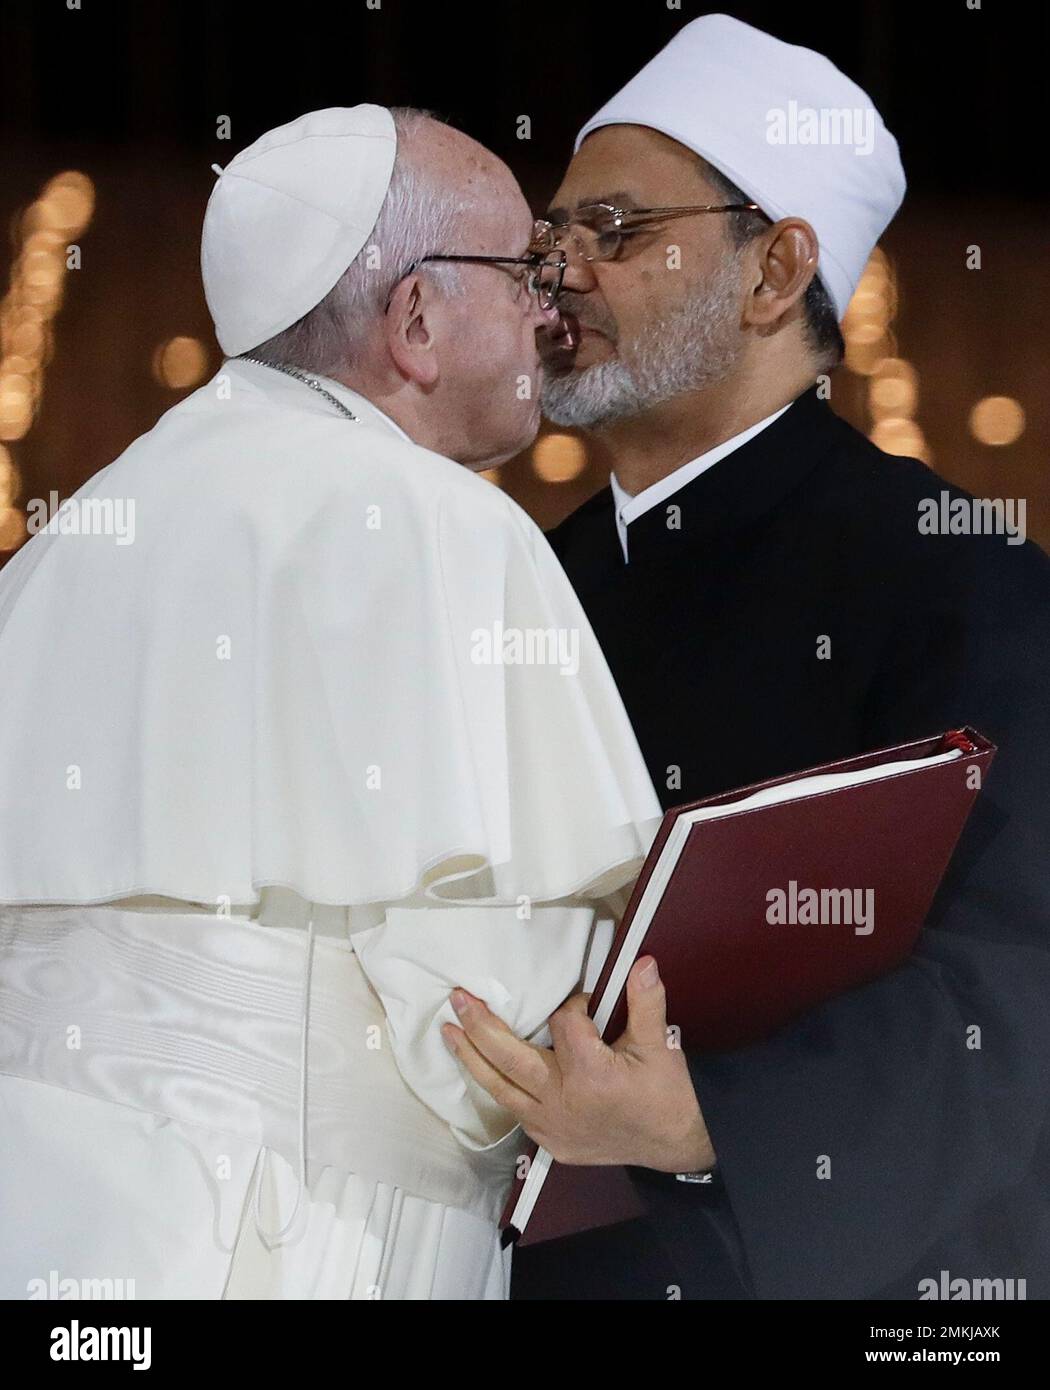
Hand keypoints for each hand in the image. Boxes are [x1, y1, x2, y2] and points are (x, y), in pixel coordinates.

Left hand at [441, 955, 715, 1171]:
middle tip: (457, 998)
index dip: (573, 1005)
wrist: (675, 1145)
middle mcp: (563, 1101)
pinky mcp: (550, 1142)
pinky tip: (482, 1068)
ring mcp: (552, 1126)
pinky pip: (515, 1111)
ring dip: (472, 1057)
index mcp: (591, 1073)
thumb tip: (642, 961)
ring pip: (501, 1088)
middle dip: (480, 1025)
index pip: (564, 1023)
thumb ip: (645, 1001)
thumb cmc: (667, 1094)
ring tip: (447, 1031)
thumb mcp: (661, 1045)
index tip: (587, 1002)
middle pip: (509, 1057)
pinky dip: (497, 1087)